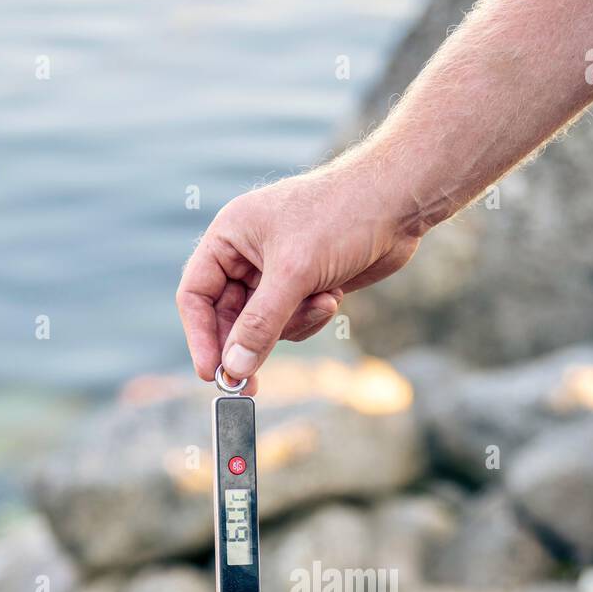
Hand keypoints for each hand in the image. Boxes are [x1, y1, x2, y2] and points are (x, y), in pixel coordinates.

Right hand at [176, 159, 422, 392]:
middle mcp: (247, 255)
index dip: (200, 335)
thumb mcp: (294, 273)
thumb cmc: (340, 217)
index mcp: (230, 236)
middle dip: (246, 346)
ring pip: (265, 325)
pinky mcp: (305, 285)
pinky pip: (294, 322)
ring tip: (322, 302)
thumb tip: (233, 368)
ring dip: (293, 325)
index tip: (210, 373)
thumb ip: (260, 324)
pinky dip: (312, 318)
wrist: (396, 204)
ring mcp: (277, 272)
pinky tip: (334, 296)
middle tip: (249, 387)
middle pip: (228, 317)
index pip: (196, 294)